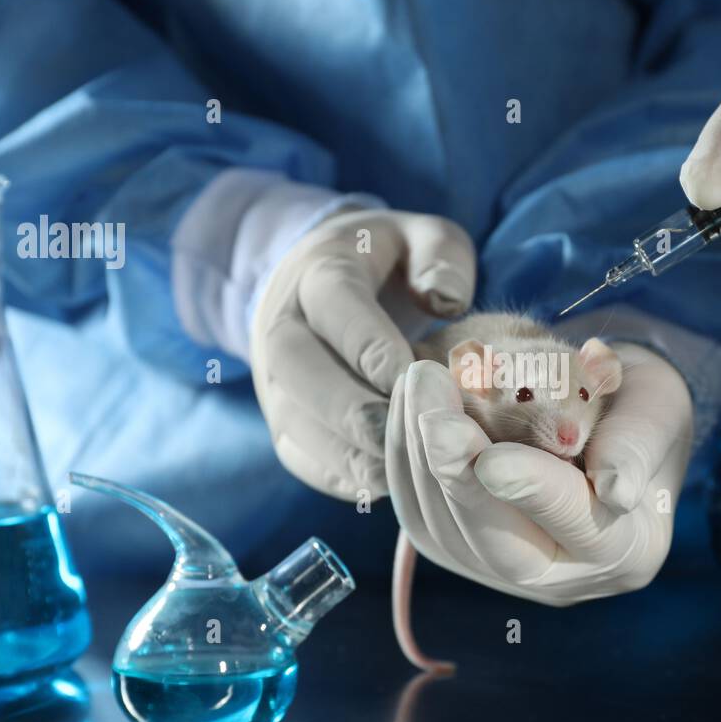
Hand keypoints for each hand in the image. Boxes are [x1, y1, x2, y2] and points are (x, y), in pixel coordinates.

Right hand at [251, 209, 474, 499]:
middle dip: (351, 407)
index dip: (372, 345)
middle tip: (405, 436)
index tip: (418, 381)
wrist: (323, 279)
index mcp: (319, 270)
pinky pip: (297, 454)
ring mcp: (274, 377)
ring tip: (400, 469)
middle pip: (298, 366)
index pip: (336, 304)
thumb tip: (446, 299)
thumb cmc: (391, 263)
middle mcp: (281, 324)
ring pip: (292, 418)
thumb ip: (441, 256)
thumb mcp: (423, 238)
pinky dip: (337, 475)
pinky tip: (384, 483)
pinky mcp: (282, 419)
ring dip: (344, 450)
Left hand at [385, 343, 691, 604]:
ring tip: (420, 380)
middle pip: (502, 545)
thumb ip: (637, 445)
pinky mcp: (458, 549)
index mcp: (629, 551)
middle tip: (435, 411)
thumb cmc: (638, 407)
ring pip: (448, 531)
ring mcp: (505, 569)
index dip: (532, 491)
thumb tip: (616, 490)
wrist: (604, 415)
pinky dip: (406, 457)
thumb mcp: (658, 410)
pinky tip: (409, 401)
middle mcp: (565, 577)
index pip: (579, 526)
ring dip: (422, 456)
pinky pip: (419, 514)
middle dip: (459, 476)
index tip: (492, 458)